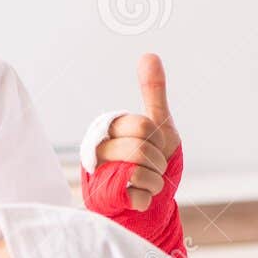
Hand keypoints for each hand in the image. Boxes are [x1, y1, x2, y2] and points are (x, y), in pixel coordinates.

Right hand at [93, 53, 179, 210]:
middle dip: (158, 161)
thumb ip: (153, 91)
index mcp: (110, 127)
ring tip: (145, 182)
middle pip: (141, 149)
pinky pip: (139, 196)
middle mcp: (99, 149)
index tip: (155, 144)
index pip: (144, 126)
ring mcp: (100, 174)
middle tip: (152, 166)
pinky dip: (147, 199)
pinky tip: (137, 197)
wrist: (149, 202)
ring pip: (139, 172)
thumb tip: (149, 54)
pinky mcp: (104, 198)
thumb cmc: (150, 161)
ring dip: (154, 181)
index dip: (158, 138)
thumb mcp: (157, 125)